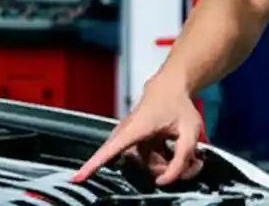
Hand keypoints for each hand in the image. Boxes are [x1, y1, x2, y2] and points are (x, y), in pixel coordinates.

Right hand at [70, 75, 204, 185]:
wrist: (172, 87)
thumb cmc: (178, 104)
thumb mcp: (189, 132)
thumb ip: (181, 158)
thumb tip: (164, 181)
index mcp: (135, 128)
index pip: (111, 149)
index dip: (94, 165)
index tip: (78, 177)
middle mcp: (128, 135)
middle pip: (143, 167)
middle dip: (167, 169)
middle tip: (191, 162)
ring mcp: (132, 140)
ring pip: (148, 166)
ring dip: (168, 164)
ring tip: (188, 153)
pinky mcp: (137, 144)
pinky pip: (149, 161)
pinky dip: (165, 160)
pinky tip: (177, 150)